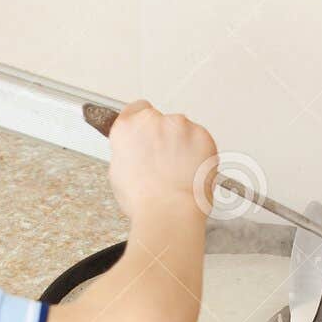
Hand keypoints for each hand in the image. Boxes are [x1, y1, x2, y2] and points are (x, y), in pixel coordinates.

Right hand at [105, 100, 216, 220]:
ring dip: (182, 144)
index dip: (143, 125)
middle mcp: (153, 121)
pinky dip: (199, 151)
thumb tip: (135, 151)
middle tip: (163, 162)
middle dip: (163, 137)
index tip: (147, 134)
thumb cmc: (145, 200)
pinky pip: (200, 138)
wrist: (170, 212)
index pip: (136, 109)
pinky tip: (191, 170)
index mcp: (128, 128)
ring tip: (178, 171)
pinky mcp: (202, 134)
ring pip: (182, 129)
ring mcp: (180, 126)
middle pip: (160, 120)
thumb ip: (128, 151)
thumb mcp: (119, 173)